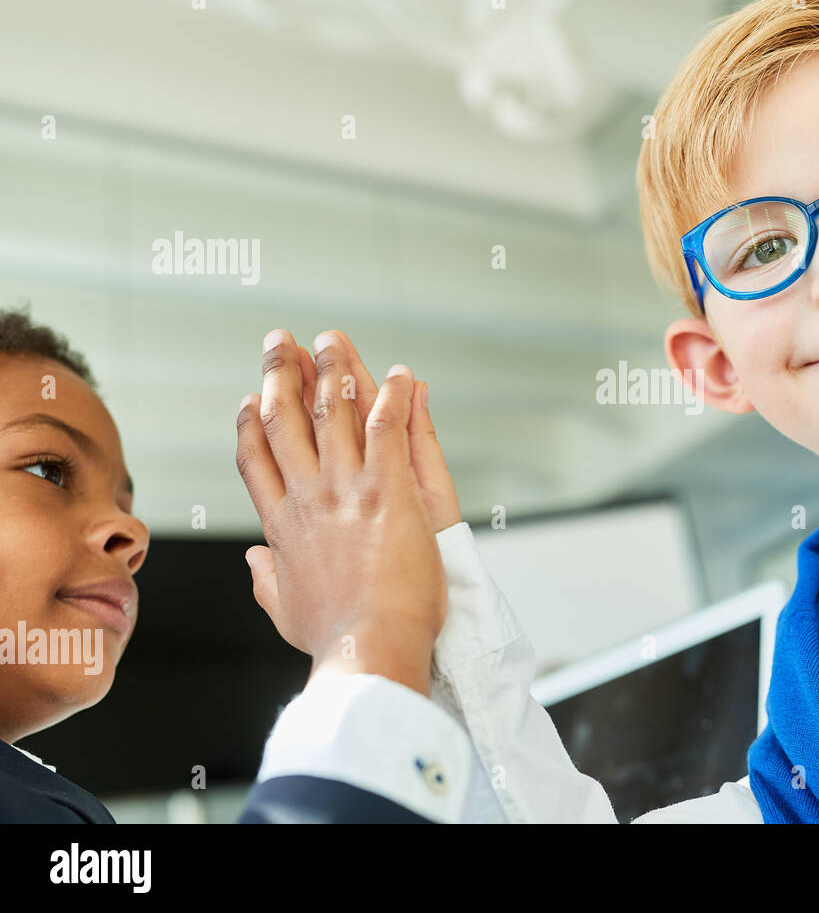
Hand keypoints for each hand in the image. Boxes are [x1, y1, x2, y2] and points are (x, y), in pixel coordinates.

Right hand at [235, 329, 446, 693]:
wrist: (367, 649)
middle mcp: (306, 499)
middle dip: (280, 374)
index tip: (250, 396)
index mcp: (279, 526)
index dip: (251, 422)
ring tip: (331, 339)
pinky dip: (393, 397)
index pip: (255, 461)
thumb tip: (253, 558)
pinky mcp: (388, 491)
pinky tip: (399, 374)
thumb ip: (266, 578)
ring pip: (331, 414)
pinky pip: (386, 429)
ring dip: (333, 370)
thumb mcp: (285, 609)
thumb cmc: (332, 639)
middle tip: (279, 341)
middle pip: (284, 422)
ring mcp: (345, 491)